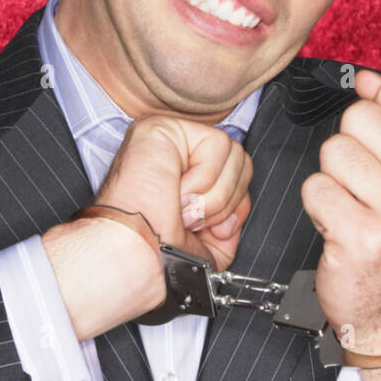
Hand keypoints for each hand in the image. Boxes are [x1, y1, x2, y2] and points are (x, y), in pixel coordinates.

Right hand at [42, 115, 252, 339]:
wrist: (138, 254)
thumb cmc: (160, 252)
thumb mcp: (210, 245)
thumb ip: (231, 222)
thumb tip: (238, 213)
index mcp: (188, 174)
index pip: (238, 174)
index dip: (235, 205)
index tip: (212, 230)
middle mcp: (180, 151)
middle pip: (241, 160)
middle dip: (224, 201)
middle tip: (191, 218)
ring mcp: (171, 135)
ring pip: (234, 152)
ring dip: (213, 194)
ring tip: (182, 206)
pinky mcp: (164, 126)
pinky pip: (216, 145)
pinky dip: (203, 179)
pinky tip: (176, 191)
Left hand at [303, 70, 380, 357]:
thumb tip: (369, 79)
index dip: (378, 113)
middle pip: (360, 117)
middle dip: (353, 147)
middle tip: (369, 188)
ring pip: (334, 151)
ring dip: (334, 179)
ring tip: (357, 208)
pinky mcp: (362, 240)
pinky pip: (314, 188)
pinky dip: (318, 207)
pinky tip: (341, 228)